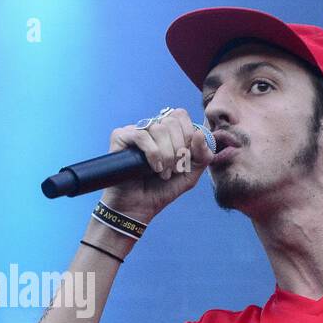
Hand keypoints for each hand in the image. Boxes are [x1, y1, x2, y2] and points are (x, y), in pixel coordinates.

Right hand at [99, 107, 213, 223]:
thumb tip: (199, 133)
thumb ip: (202, 155)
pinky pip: (142, 136)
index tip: (186, 158)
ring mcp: (135, 131)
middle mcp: (150, 127)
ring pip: (158, 129)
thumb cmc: (163, 189)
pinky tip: (153, 168)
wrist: (140, 207)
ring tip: (163, 173)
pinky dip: (153, 154)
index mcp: (167, 131)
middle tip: (174, 169)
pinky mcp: (120, 137)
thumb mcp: (191, 174)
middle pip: (171, 121)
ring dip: (166, 155)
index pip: (180, 115)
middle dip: (179, 149)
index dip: (188, 136)